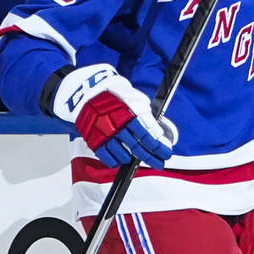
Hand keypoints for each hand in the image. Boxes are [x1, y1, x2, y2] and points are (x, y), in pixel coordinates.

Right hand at [51, 64, 176, 167]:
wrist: (88, 91)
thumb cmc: (114, 94)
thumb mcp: (134, 97)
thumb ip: (145, 113)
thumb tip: (156, 129)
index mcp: (130, 113)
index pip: (148, 135)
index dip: (159, 147)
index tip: (166, 153)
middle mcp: (119, 125)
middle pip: (138, 147)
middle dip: (151, 157)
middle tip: (159, 163)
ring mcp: (106, 134)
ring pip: (123, 155)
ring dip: (133, 159)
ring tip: (138, 158)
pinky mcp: (94, 141)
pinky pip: (107, 158)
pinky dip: (116, 161)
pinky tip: (122, 159)